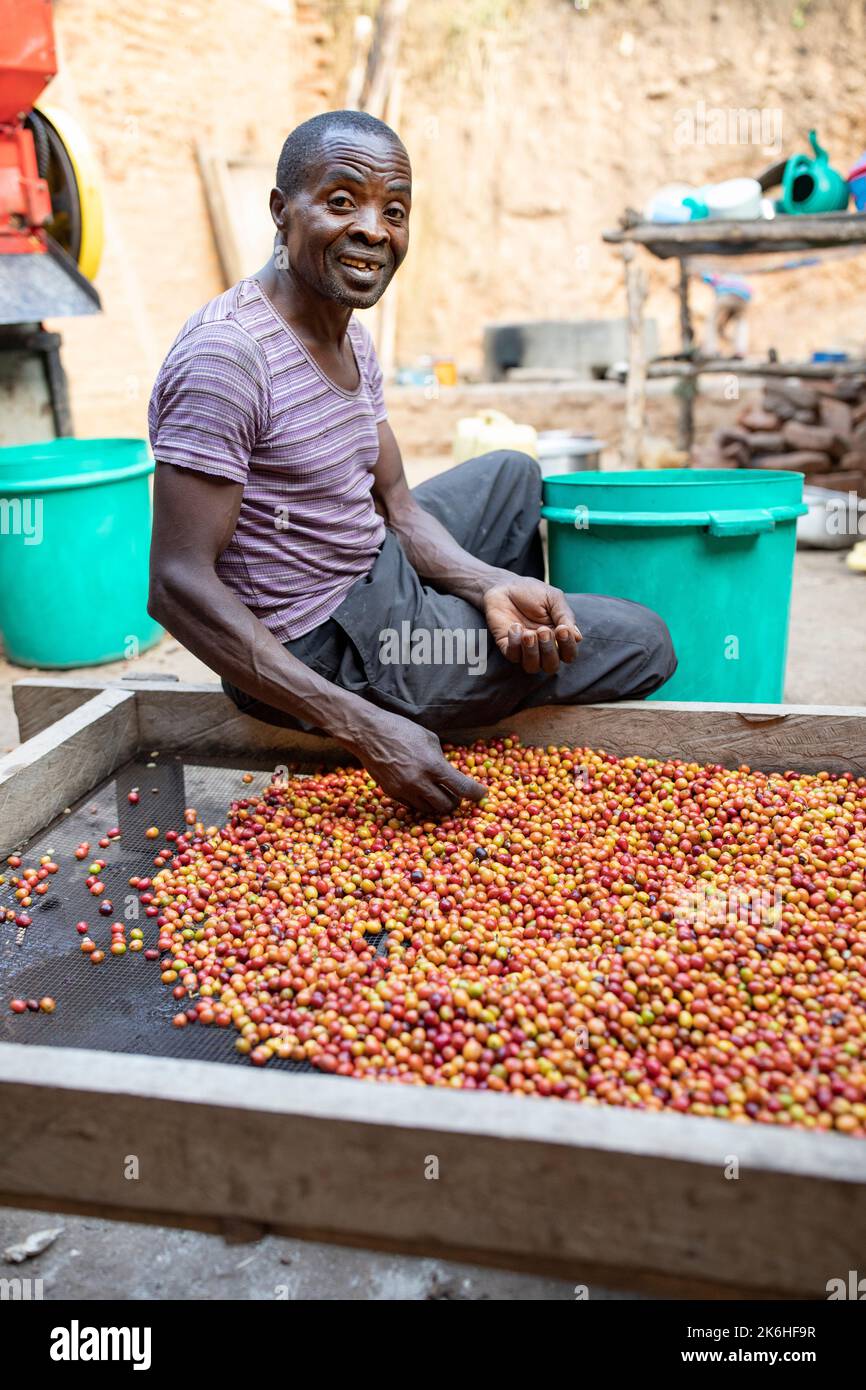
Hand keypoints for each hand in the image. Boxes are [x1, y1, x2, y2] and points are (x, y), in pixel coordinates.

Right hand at [346, 710, 486, 815]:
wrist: (368, 733)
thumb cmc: (401, 730)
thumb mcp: (429, 738)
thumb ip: (441, 759)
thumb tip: (449, 773)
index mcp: (433, 765)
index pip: (462, 788)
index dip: (475, 794)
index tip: (481, 794)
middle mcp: (419, 782)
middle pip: (446, 805)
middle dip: (455, 802)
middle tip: (457, 796)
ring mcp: (404, 790)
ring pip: (429, 810)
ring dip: (438, 804)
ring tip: (439, 794)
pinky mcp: (391, 793)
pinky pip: (412, 805)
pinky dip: (421, 801)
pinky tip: (422, 791)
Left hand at [483, 576, 581, 673]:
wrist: (505, 585)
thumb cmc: (532, 592)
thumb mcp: (553, 599)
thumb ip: (565, 616)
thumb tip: (578, 637)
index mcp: (558, 637)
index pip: (569, 654)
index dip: (568, 647)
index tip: (562, 630)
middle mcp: (542, 647)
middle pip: (551, 666)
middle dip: (549, 651)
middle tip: (543, 631)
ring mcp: (524, 649)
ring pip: (532, 667)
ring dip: (532, 652)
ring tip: (528, 633)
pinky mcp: (507, 646)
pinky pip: (513, 656)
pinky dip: (515, 644)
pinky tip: (515, 627)